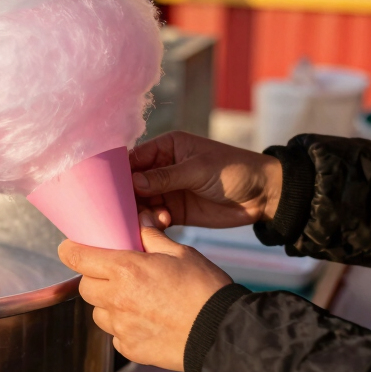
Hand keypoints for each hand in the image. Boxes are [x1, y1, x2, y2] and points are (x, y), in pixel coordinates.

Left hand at [58, 211, 231, 369]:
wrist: (223, 334)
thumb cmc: (204, 290)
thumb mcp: (181, 253)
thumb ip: (151, 238)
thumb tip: (139, 223)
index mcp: (126, 269)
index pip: (77, 257)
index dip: (71, 250)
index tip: (72, 248)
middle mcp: (117, 299)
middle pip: (85, 286)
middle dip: (95, 277)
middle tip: (117, 274)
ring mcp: (122, 327)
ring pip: (98, 312)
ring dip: (109, 303)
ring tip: (136, 299)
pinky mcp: (131, 349)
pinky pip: (115, 335)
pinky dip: (124, 326)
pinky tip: (146, 319)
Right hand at [130, 131, 282, 227]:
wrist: (263, 196)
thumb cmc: (233, 171)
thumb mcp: (198, 169)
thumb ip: (165, 176)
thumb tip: (133, 181)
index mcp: (166, 147)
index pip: (134, 158)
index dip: (120, 172)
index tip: (107, 187)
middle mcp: (162, 168)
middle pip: (132, 183)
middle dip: (127, 196)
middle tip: (122, 209)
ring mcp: (168, 191)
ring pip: (141, 203)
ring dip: (141, 212)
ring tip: (152, 218)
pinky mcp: (175, 212)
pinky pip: (154, 218)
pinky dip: (152, 223)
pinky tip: (162, 224)